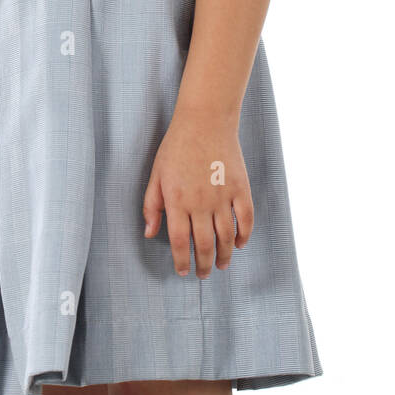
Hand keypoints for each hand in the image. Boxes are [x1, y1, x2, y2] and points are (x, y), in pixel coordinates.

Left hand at [142, 109, 253, 277]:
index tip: (183, 271)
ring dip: (224, 256)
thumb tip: (149, 232)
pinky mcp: (240, 188)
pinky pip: (246, 219)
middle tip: (202, 274)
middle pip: (204, 245)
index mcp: (177, 200)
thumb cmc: (177, 146)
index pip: (179, 241)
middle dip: (203, 264)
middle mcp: (200, 203)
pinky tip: (239, 244)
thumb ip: (152, 205)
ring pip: (226, 237)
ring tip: (221, 265)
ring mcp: (223, 196)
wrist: (205, 121)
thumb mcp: (156, 174)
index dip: (182, 261)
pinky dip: (244, 235)